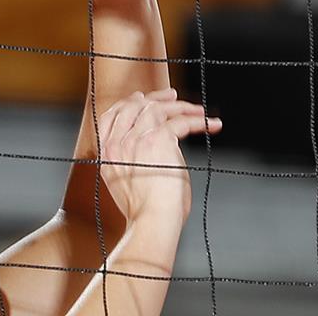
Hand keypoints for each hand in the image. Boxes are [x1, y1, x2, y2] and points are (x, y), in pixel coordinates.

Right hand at [93, 88, 217, 228]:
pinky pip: (181, 121)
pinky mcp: (158, 139)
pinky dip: (199, 120)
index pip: (109, 117)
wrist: (152, 221)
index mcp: (106, 155)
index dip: (127, 104)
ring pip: (158, 109)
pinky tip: (211, 124)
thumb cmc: (146, 209)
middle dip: (154, 98)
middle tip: (174, 96)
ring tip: (200, 112)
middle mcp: (116, 144)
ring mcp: (134, 140)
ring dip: (183, 107)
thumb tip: (157, 137)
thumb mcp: (128, 180)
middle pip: (133, 106)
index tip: (141, 98)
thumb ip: (134, 157)